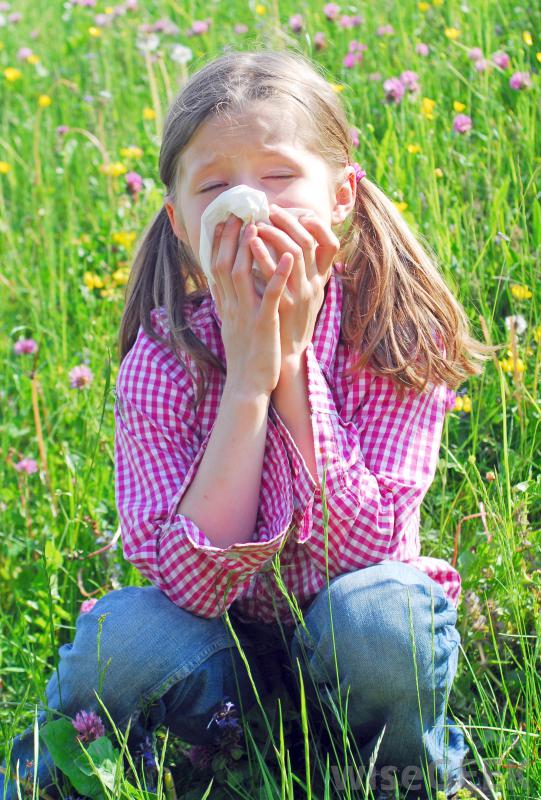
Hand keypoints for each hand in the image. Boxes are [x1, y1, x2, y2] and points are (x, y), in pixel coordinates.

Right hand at [210, 212, 293, 396]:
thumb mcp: (233, 323)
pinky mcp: (263, 325)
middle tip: (240, 211)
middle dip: (231, 236)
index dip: (219, 241)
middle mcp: (231, 306)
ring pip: (242, 274)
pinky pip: (270, 296)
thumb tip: (225, 283)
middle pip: (224, 263)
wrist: (247, 385)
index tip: (224, 220)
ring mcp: (245, 314)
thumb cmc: (246, 354)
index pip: (216, 266)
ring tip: (258, 224)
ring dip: (250, 248)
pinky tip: (287, 257)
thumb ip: (230, 301)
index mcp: (225, 305)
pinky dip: (277, 275)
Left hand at [249, 204, 340, 362]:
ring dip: (275, 233)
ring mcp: (298, 295)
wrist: (285, 358)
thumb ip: (303, 272)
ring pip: (293, 253)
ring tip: (257, 221)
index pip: (328, 243)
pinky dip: (263, 256)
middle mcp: (313, 285)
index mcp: (318, 280)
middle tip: (269, 208)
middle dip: (288, 221)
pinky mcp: (282, 307)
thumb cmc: (290, 324)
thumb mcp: (305, 296)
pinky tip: (249, 242)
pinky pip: (274, 276)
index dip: (314, 224)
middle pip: (307, 241)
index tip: (296, 211)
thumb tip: (294, 246)